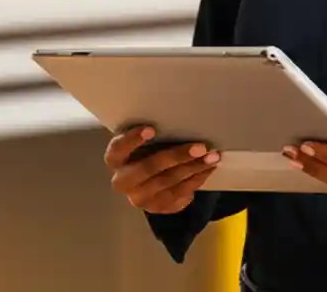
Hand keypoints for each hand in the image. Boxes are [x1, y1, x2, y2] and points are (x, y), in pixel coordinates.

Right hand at [105, 126, 221, 214]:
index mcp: (115, 160)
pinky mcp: (157, 208)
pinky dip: (197, 179)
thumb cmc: (147, 151)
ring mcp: (140, 198)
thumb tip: (181, 119)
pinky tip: (209, 168)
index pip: (117, 149)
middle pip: (148, 168)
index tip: (152, 129)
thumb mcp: (143, 142)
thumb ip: (152, 135)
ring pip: (168, 182)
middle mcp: (123, 181)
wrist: (149, 181)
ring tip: (212, 156)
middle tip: (200, 147)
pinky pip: (180, 194)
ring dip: (194, 168)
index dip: (132, 140)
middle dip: (176, 156)